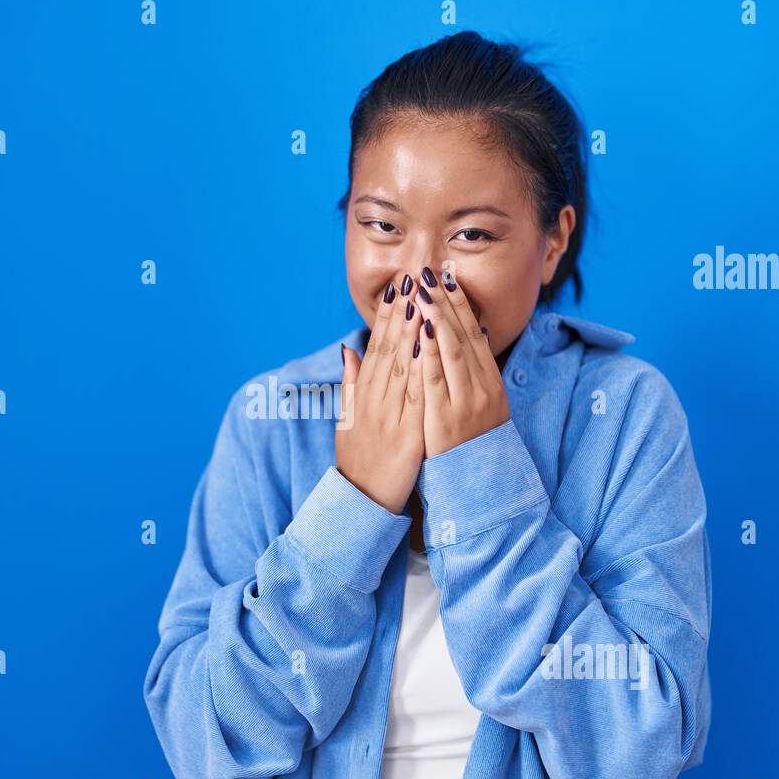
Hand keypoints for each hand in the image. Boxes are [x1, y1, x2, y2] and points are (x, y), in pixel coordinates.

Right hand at [335, 280, 425, 513]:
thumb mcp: (348, 418)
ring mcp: (391, 415)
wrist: (363, 499)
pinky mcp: (408, 433)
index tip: (395, 288)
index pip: (376, 346)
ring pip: (403, 366)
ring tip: (421, 300)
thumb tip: (348, 349)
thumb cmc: (358, 458)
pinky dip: (424, 370)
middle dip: (401, 312)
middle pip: (390, 349)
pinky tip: (430, 346)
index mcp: (363, 394)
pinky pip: (418, 396)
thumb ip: (350, 382)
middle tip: (411, 280)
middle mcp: (375, 400)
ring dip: (412, 331)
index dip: (385, 316)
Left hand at [411, 266, 512, 457]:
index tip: (448, 278)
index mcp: (490, 383)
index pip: (473, 335)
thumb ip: (475, 369)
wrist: (475, 483)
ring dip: (437, 319)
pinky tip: (420, 332)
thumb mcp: (481, 403)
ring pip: (451, 353)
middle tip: (432, 274)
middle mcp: (481, 389)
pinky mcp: (444, 418)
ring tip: (423, 293)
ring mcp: (464, 403)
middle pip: (463, 337)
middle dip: (446, 303)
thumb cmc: (471, 441)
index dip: (460, 305)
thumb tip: (473, 331)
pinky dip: (428, 353)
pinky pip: (435, 380)